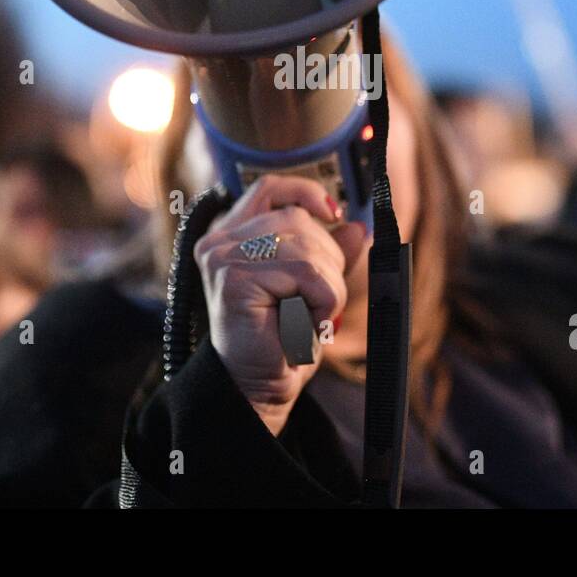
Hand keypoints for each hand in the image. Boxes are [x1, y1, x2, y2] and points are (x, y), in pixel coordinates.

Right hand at [193, 175, 366, 435]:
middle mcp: (220, 239)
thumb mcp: (313, 288)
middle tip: (317, 305)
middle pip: (299, 220)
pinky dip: (321, 301)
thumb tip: (356, 226)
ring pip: (308, 247)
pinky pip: (306, 273)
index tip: (334, 214)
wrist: (259, 388)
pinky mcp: (233, 276)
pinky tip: (304, 325)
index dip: (306, 192)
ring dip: (327, 287)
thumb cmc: (282, 340)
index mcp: (232, 234)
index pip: (271, 188)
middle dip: (327, 262)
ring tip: (310, 317)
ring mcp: (222, 255)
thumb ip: (329, 255)